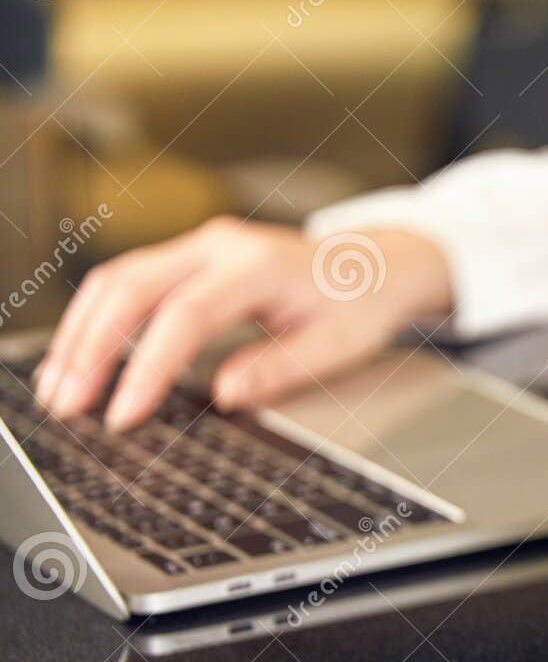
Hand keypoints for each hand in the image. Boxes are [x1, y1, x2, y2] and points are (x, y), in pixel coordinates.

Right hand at [33, 218, 452, 429]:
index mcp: (259, 266)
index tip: (124, 415)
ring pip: (117, 279)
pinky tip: (80, 360)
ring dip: (82, 334)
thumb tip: (225, 394)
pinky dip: (97, 320)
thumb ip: (280, 367)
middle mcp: (220, 246)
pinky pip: (127, 281)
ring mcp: (200, 246)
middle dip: (92, 349)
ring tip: (58, 389)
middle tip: (68, 405)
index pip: (186, 316)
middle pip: (132, 287)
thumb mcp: (338, 345)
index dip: (147, 367)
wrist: (374, 265)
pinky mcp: (188, 257)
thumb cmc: (359, 304)